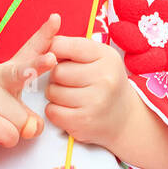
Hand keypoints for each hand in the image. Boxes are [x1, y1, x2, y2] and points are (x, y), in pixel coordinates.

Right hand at [0, 13, 58, 157]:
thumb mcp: (10, 104)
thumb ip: (29, 115)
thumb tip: (31, 127)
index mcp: (7, 71)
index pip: (29, 50)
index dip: (44, 35)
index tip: (56, 20)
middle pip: (22, 72)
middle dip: (37, 66)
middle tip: (52, 58)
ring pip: (23, 121)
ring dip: (15, 130)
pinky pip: (11, 135)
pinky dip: (5, 140)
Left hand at [44, 35, 138, 152]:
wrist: (125, 119)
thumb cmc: (103, 81)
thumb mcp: (96, 56)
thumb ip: (70, 46)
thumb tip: (42, 47)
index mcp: (106, 56)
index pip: (62, 45)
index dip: (51, 51)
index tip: (54, 57)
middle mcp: (104, 79)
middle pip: (56, 71)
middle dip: (55, 76)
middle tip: (69, 81)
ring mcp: (96, 103)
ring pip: (52, 91)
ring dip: (54, 94)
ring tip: (70, 95)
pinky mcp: (85, 123)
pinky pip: (52, 111)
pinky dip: (54, 110)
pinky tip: (68, 109)